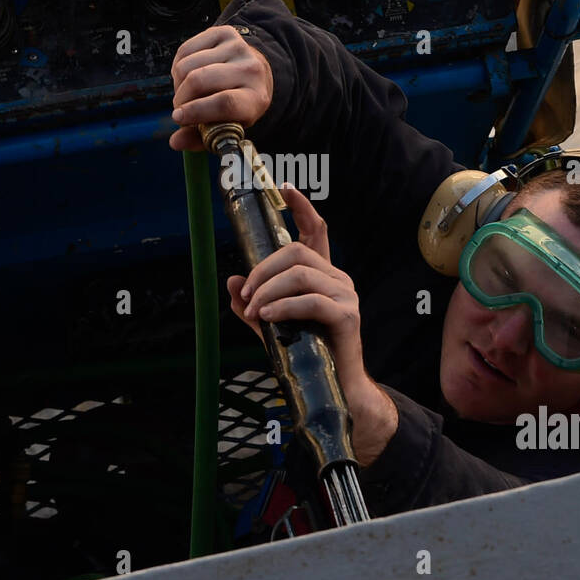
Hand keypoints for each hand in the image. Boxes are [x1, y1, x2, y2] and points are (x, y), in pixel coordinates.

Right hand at [169, 25, 273, 150]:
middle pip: (200, 80)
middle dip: (181, 99)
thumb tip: (175, 142)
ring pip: (187, 65)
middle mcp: (251, 70)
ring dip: (178, 84)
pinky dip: (178, 67)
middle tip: (180, 109)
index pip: (224, 103)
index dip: (196, 111)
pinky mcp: (224, 33)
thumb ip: (200, 138)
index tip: (178, 118)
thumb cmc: (235, 106)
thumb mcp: (226, 127)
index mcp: (255, 99)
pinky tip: (187, 75)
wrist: (253, 74)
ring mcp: (238, 48)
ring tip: (186, 93)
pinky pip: (185, 50)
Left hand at [225, 184, 398, 464]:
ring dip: (269, 290)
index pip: (317, 231)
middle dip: (264, 268)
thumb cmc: (307, 355)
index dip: (302, 208)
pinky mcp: (347, 315)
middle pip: (297, 251)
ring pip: (301, 273)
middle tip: (247, 292)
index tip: (285, 188)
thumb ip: (253, 304)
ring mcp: (346, 295)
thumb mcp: (272, 326)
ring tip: (255, 311)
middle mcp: (338, 279)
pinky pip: (310, 300)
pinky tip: (267, 318)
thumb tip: (232, 281)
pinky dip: (283, 306)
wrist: (337, 391)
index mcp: (323, 276)